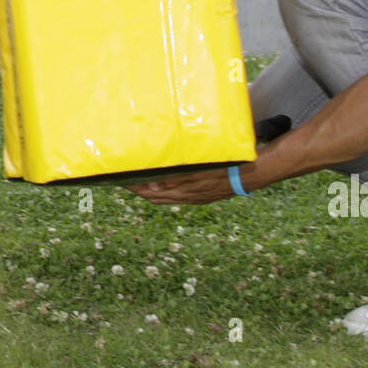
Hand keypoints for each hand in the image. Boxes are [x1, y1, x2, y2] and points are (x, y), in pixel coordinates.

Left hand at [125, 166, 240, 204]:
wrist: (246, 175)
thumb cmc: (222, 169)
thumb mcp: (197, 173)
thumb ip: (177, 180)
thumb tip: (154, 186)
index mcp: (184, 193)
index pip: (152, 194)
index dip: (136, 189)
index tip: (121, 181)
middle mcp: (187, 197)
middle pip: (156, 198)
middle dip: (139, 191)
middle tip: (125, 180)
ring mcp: (194, 197)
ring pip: (166, 197)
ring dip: (152, 191)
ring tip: (140, 181)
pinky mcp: (201, 195)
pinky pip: (177, 196)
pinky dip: (166, 191)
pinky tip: (164, 183)